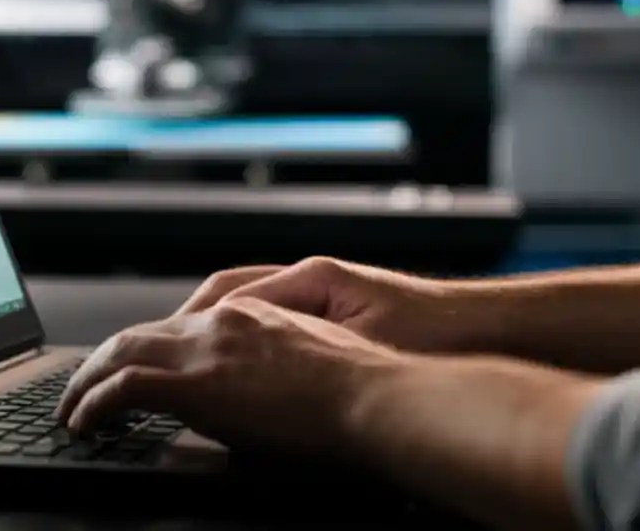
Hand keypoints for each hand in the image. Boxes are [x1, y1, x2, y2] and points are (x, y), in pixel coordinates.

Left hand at [54, 296, 406, 454]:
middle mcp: (219, 321)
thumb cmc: (357, 391)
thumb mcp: (306, 364)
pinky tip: (84, 424)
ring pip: (120, 353)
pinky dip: (94, 404)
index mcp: (247, 314)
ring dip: (88, 383)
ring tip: (71, 410)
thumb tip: (248, 401)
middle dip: (102, 363)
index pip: (176, 325)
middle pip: (137, 333)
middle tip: (82, 389)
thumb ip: (267, 370)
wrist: (370, 396)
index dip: (143, 349)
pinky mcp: (196, 381)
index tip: (127, 370)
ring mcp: (205, 346)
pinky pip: (123, 388)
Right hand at [174, 257, 487, 352]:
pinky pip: (274, 316)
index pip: (228, 293)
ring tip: (182, 358)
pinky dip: (245, 334)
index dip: (188, 322)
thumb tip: (245, 352)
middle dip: (187, 322)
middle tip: (153, 355)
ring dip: (212, 327)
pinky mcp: (338, 311)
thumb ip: (301, 345)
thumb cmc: (434, 335)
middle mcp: (313, 278)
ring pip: (247, 302)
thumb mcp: (359, 346)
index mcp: (313, 277)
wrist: (485, 331)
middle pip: (228, 291)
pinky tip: (235, 362)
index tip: (159, 348)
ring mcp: (323, 292)